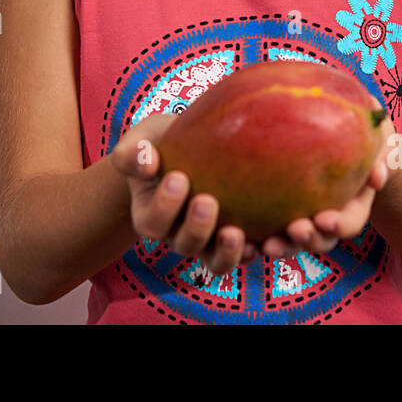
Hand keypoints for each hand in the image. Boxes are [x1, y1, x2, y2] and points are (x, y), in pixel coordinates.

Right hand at [110, 112, 260, 276]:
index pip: (153, 223)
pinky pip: (247, 254)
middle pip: (186, 245)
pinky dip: (258, 250)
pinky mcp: (237, 239)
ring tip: (236, 232)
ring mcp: (210, 242)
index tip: (179, 177)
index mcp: (151, 217)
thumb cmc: (162, 143)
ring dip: (227, 251)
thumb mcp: (141, 140)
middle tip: (207, 200)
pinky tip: (269, 238)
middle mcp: (179, 236)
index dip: (164, 206)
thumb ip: (132, 151)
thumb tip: (145, 161)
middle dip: (197, 227)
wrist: (191, 145)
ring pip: (216, 261)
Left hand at [260, 93, 398, 259]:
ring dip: (280, 246)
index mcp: (352, 204)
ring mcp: (300, 217)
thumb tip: (378, 176)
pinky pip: (264, 228)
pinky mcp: (274, 211)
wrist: (330, 127)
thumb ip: (383, 151)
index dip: (339, 225)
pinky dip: (253, 236)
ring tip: (265, 244)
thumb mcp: (377, 133)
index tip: (325, 218)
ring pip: (291, 242)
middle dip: (308, 239)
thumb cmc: (359, 127)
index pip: (349, 223)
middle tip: (295, 229)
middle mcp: (325, 217)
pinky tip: (237, 230)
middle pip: (319, 240)